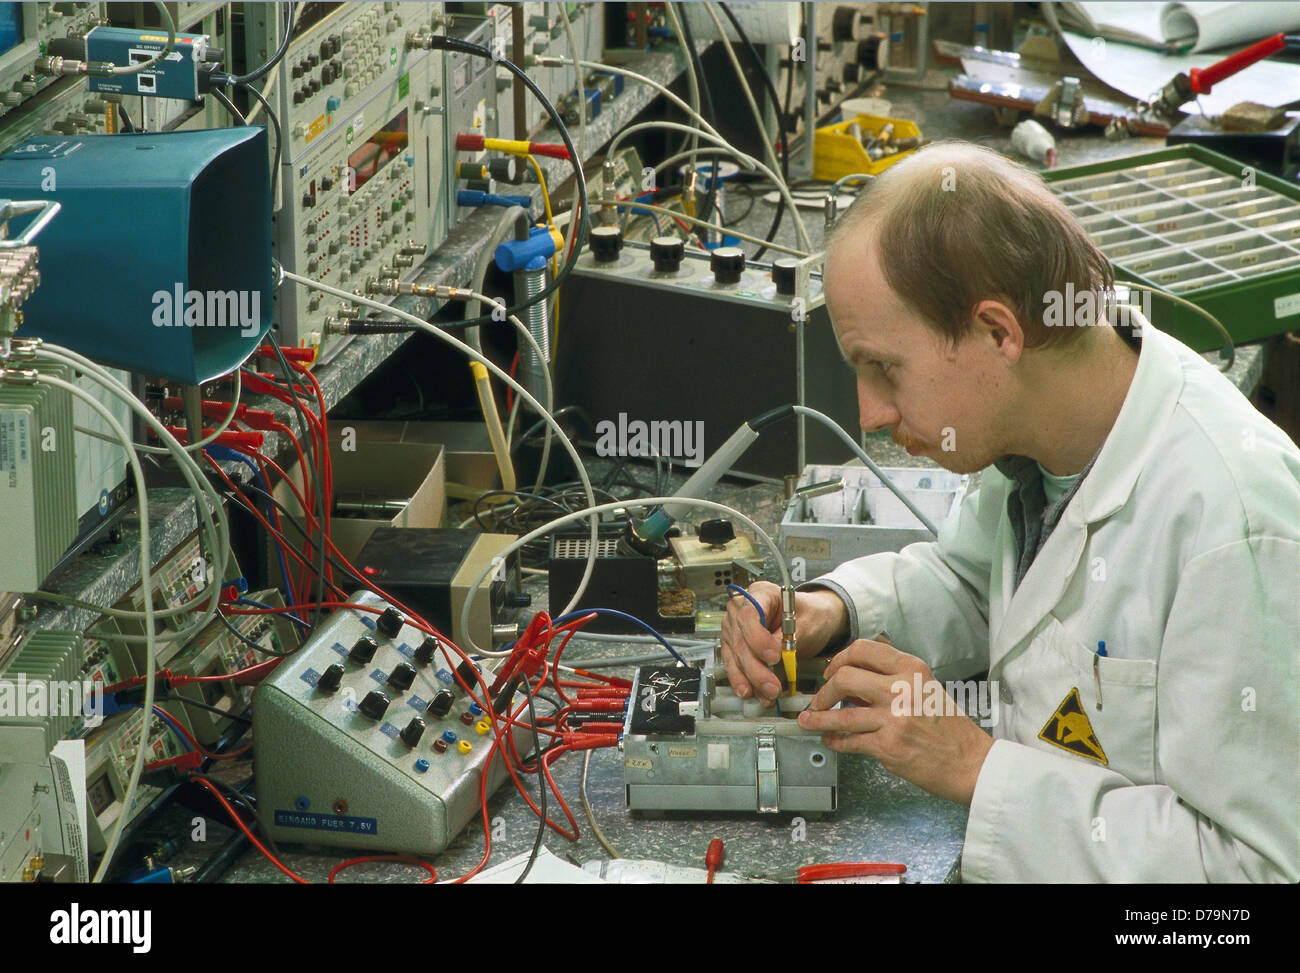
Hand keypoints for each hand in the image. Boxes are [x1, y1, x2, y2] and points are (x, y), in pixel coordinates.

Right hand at [720, 582, 848, 703]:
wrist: (811, 619)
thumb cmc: (809, 615)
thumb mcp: (807, 622)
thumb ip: (788, 637)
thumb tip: (773, 657)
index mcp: (760, 593)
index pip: (749, 615)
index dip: (758, 639)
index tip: (774, 657)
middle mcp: (740, 608)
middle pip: (741, 640)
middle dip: (756, 668)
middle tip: (772, 686)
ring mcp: (734, 627)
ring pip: (735, 656)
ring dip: (750, 679)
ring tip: (766, 694)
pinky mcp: (733, 645)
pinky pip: (733, 664)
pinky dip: (743, 680)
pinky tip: (750, 692)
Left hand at [797, 639, 993, 805]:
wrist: (971, 762)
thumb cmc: (948, 727)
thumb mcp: (924, 688)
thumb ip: (890, 679)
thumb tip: (850, 682)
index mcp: (911, 669)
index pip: (863, 650)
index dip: (838, 660)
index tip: (830, 672)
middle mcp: (902, 689)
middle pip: (844, 678)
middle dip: (823, 691)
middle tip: (819, 700)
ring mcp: (894, 718)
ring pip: (840, 714)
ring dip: (818, 719)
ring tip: (809, 721)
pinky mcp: (888, 746)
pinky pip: (849, 741)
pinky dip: (834, 741)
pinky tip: (831, 741)